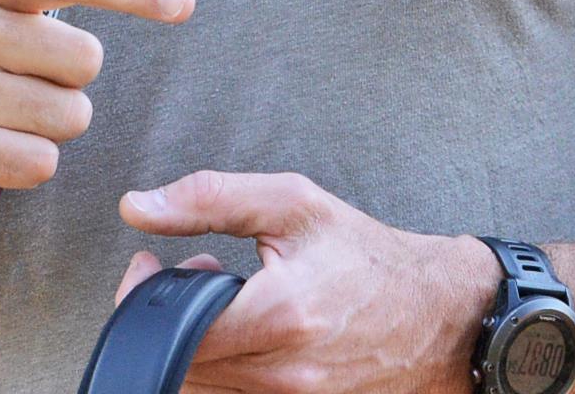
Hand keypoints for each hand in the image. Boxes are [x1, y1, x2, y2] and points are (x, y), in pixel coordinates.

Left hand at [114, 170, 498, 392]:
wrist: (435, 315)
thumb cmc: (369, 258)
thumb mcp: (295, 205)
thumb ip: (211, 199)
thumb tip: (139, 206)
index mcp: (278, 315)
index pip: (173, 327)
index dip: (144, 297)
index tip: (149, 267)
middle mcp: (279, 372)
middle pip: (177, 360)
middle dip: (169, 316)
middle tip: (195, 274)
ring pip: (199, 383)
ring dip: (195, 342)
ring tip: (227, 301)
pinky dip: (223, 363)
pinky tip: (247, 332)